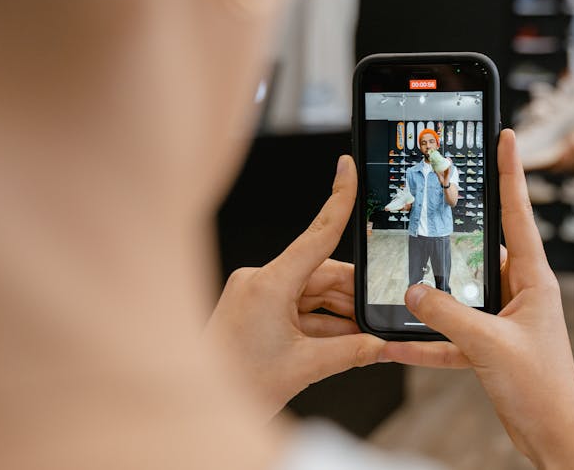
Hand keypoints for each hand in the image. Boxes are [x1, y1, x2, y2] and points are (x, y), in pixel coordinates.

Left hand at [205, 156, 384, 418]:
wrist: (192, 404)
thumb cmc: (235, 385)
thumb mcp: (304, 368)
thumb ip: (351, 352)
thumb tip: (382, 345)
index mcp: (269, 284)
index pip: (316, 233)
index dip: (338, 199)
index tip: (348, 168)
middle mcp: (261, 281)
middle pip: (323, 274)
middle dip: (354, 296)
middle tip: (382, 316)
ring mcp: (257, 295)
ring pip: (314, 293)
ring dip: (340, 314)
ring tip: (364, 338)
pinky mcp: (256, 310)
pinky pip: (300, 307)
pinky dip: (323, 323)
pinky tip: (344, 341)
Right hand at [380, 130, 573, 468]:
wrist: (554, 436)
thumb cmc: (542, 389)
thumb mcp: (490, 345)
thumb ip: (447, 316)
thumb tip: (413, 292)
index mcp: (534, 279)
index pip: (518, 213)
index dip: (510, 172)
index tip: (506, 135)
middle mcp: (522, 292)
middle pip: (482, 249)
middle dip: (455, 231)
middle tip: (431, 201)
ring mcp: (506, 320)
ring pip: (462, 293)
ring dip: (433, 292)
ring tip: (402, 274)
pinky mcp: (492, 347)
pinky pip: (453, 334)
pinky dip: (427, 339)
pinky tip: (396, 341)